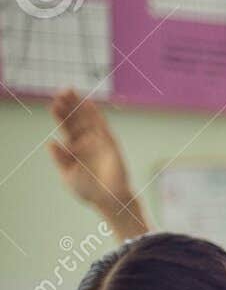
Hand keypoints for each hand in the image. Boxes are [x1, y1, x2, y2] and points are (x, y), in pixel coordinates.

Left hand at [48, 89, 145, 235]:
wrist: (108, 199)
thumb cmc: (88, 190)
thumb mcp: (67, 174)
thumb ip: (60, 159)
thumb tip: (51, 142)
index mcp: (73, 148)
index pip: (66, 126)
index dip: (60, 114)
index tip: (53, 104)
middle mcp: (85, 141)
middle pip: (76, 118)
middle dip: (69, 104)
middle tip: (62, 90)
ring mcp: (98, 141)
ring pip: (87, 118)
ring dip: (79, 104)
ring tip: (70, 90)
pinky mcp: (110, 144)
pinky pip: (102, 125)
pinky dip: (95, 114)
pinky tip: (88, 102)